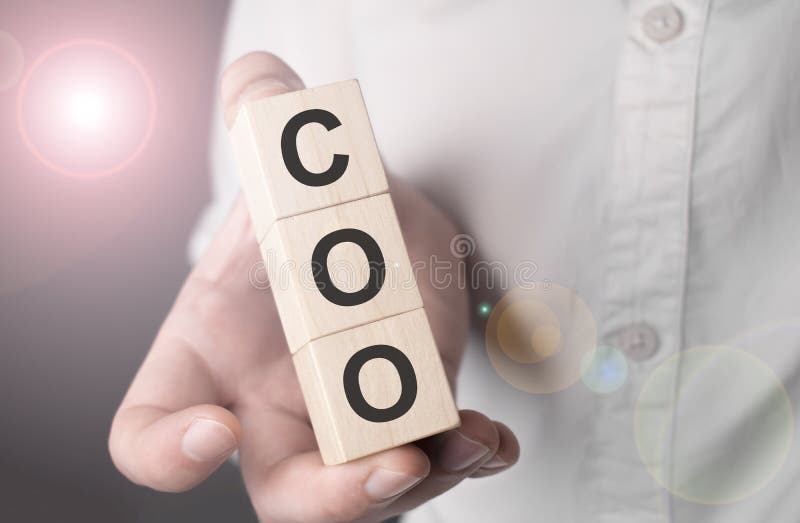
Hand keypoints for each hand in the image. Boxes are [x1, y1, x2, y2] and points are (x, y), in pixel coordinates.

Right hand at [109, 52, 518, 522]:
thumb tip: (259, 82)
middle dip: (330, 498)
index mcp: (209, 356)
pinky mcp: (411, 423)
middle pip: (281, 494)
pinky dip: (466, 459)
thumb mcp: (289, 168)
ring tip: (469, 437)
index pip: (149, 430)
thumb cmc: (308, 216)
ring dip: (423, 479)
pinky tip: (491, 436)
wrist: (368, 235)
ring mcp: (345, 427)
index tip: (213, 428)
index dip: (166, 453)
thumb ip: (262, 120)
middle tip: (385, 465)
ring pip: (370, 494)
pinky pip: (432, 465)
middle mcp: (270, 410)